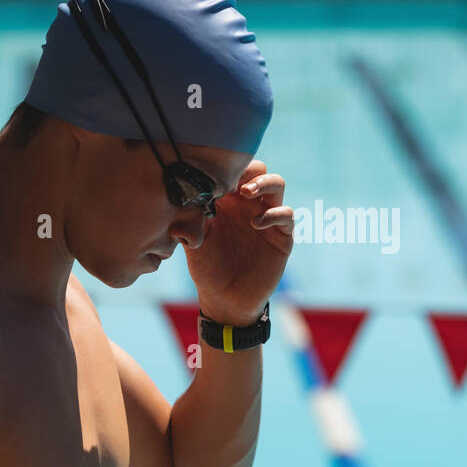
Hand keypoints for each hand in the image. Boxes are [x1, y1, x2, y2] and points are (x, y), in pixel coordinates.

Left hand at [185, 160, 292, 324]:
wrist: (225, 299)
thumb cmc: (207, 269)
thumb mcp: (193, 242)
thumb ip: (189, 219)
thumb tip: (181, 196)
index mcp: (227, 201)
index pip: (234, 170)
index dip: (228, 167)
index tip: (215, 174)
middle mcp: (249, 205)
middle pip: (259, 169)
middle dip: (249, 170)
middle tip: (235, 181)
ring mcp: (267, 218)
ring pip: (277, 184)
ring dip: (264, 183)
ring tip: (247, 193)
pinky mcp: (282, 236)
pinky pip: (286, 215)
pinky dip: (274, 214)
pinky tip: (256, 223)